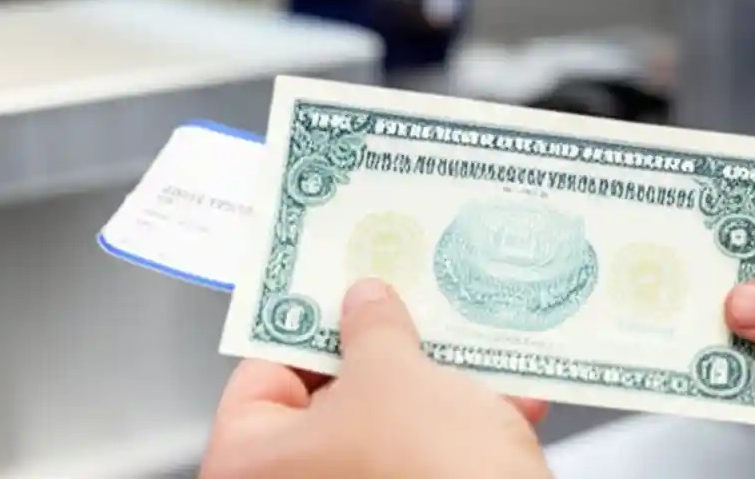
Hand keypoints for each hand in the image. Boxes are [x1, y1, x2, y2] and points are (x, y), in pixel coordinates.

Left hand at [201, 279, 550, 478]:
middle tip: (407, 316)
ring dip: (433, 393)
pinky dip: (459, 435)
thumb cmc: (426, 472)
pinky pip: (422, 465)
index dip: (311, 326)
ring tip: (470, 354)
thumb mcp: (395, 374)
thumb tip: (365, 304)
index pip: (263, 375)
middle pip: (327, 405)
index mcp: (249, 464)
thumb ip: (372, 328)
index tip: (346, 294)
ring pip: (384, 435)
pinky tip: (505, 405)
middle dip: (382, 358)